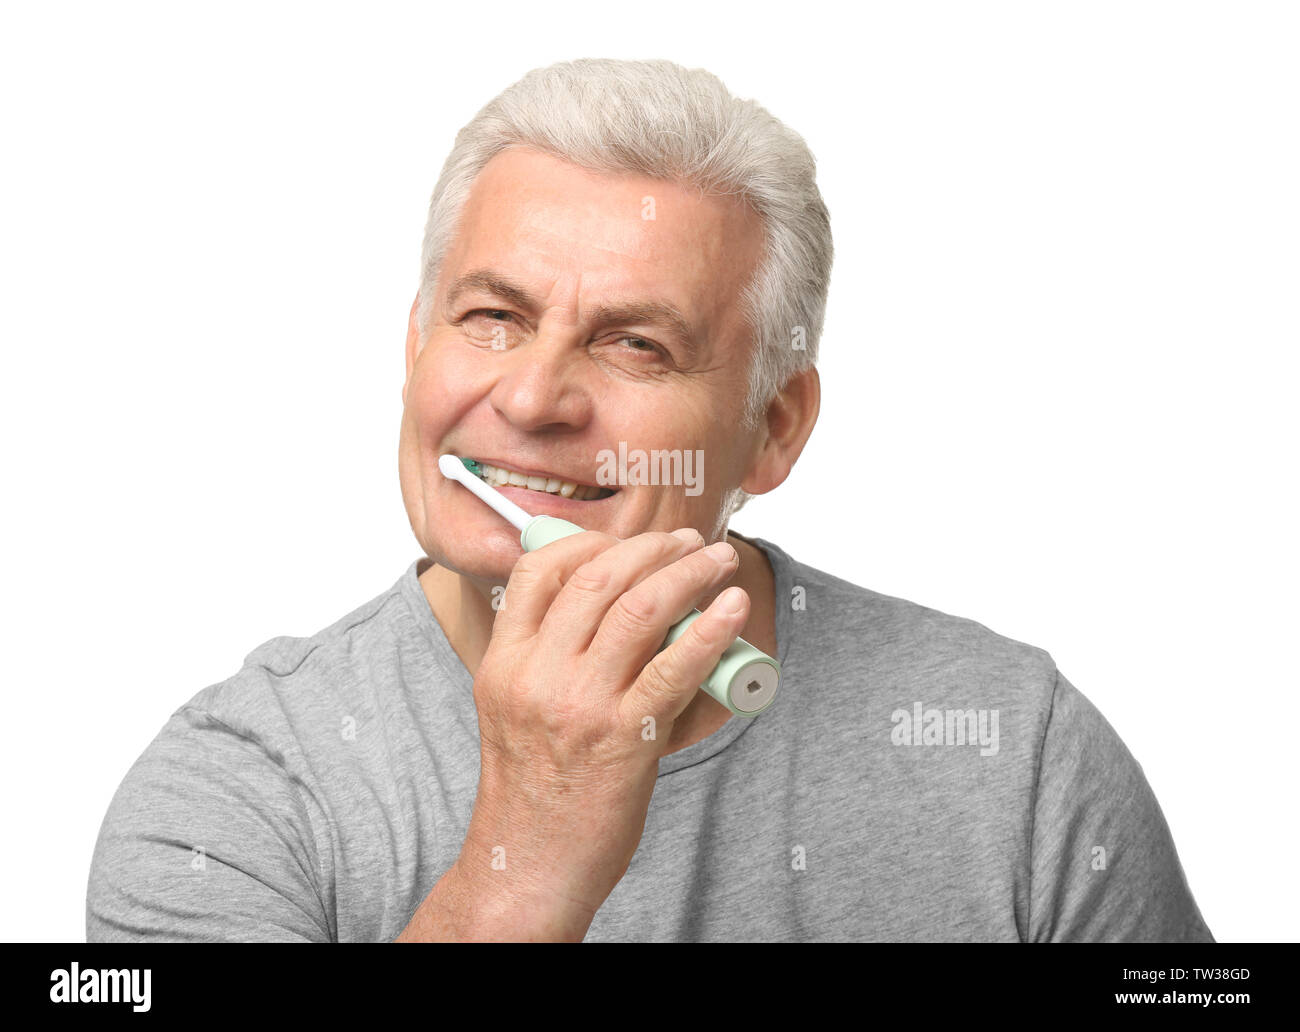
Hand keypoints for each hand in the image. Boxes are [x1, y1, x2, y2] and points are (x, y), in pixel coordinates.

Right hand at [456, 527, 746, 936]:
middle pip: (598, 579)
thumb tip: (617, 608)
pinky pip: (676, 667)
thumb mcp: (514, 708)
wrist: (529, 865)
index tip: (629, 540)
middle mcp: (537, 674)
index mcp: (505, 662)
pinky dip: (711, 629)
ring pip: (640, 609)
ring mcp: (580, 704)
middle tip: (688, 541)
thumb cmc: (533, 789)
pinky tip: (732, 608)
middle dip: (652, 548)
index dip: (590, 541)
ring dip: (689, 573)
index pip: (538, 571)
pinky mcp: (625, 737)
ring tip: (717, 561)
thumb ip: (549, 656)